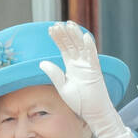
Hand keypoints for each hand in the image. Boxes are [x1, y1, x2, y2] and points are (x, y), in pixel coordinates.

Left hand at [39, 22, 135, 137]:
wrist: (93, 113)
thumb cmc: (80, 103)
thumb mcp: (63, 87)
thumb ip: (54, 74)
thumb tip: (42, 62)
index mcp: (71, 67)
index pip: (64, 49)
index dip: (58, 39)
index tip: (51, 29)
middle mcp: (80, 64)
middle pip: (72, 45)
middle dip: (65, 34)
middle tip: (57, 24)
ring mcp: (89, 66)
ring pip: (81, 47)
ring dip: (75, 36)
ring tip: (68, 24)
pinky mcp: (96, 71)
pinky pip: (93, 56)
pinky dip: (89, 46)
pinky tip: (84, 36)